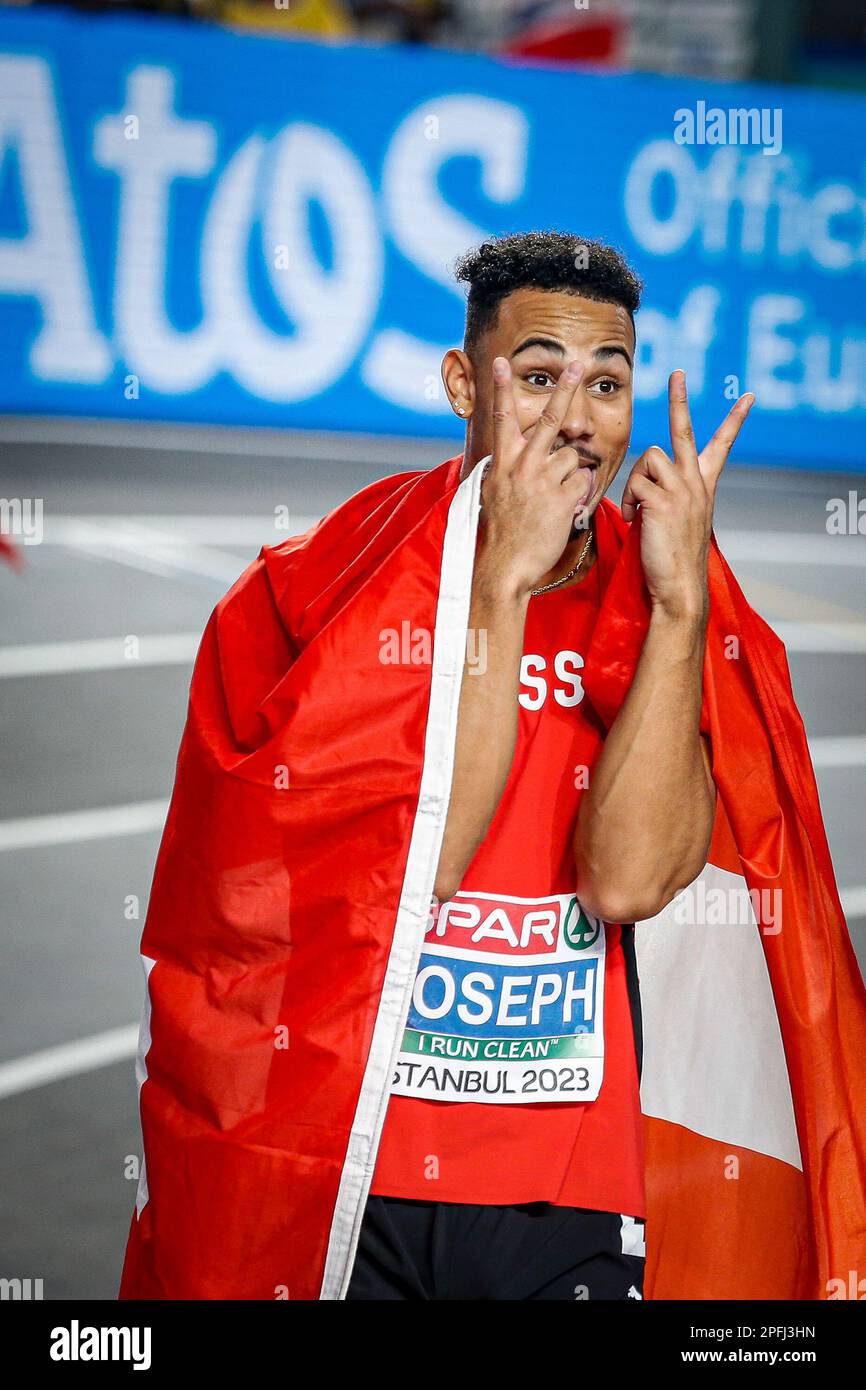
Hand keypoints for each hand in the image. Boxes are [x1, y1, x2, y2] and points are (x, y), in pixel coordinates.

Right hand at [477, 356, 595, 597]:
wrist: (506, 565)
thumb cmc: (500, 531)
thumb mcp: (493, 492)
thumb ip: (506, 467)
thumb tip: (514, 451)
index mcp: (503, 462)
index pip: (502, 418)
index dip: (502, 388)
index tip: (501, 363)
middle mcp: (523, 465)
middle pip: (549, 419)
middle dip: (564, 389)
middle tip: (577, 365)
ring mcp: (543, 480)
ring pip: (573, 456)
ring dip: (571, 473)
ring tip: (556, 497)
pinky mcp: (563, 497)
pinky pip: (583, 480)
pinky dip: (579, 492)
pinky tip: (565, 507)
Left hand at [620, 371, 754, 619]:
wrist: (679, 586)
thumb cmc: (673, 558)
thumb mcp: (677, 520)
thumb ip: (668, 496)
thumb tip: (646, 483)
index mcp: (703, 486)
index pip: (722, 445)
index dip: (735, 420)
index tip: (749, 396)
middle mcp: (696, 483)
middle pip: (684, 430)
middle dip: (680, 399)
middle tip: (678, 372)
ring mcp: (682, 490)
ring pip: (648, 458)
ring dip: (635, 481)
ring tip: (638, 511)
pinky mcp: (663, 501)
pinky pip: (636, 483)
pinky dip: (629, 502)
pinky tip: (636, 522)